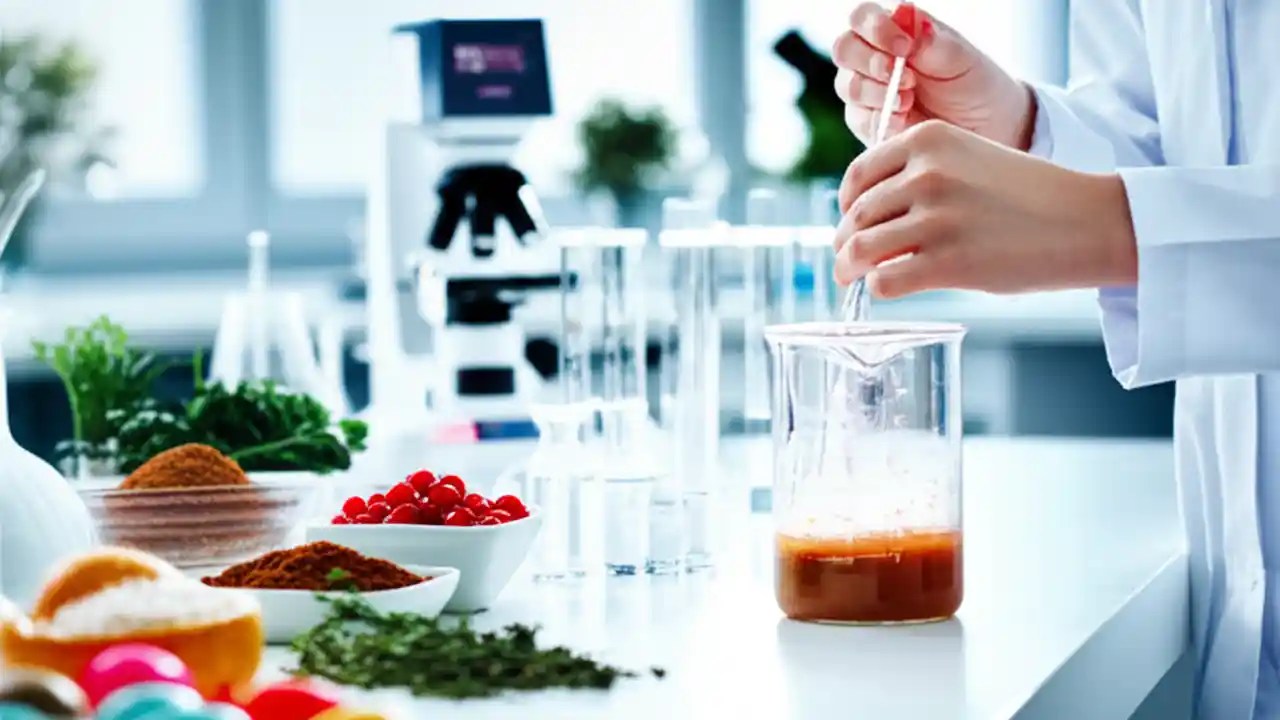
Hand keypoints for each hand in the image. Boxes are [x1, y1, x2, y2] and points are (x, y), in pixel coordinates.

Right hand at [832, 3, 1034, 149]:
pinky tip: (905, 120)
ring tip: (909, 101)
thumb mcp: (961, 59)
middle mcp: (872, 57)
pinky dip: (881, 120)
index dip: (875, 28)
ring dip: (877, 93)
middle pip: (844, 48)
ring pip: (847, 86)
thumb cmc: (974, 84)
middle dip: (871, 62)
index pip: (862, 18)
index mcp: (893, 30)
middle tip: (905, 77)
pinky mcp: (867, 124)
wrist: (985, 128)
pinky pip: (859, 120)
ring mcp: (865, 91)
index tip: (905, 46)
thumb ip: (932, 40)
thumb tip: (906, 15)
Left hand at [833, 121, 1136, 297]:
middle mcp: (926, 174)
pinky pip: (884, 280)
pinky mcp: (947, 262)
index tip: (850, 222)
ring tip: (854, 278)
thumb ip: (919, 173)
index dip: (845, 206)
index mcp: (927, 140)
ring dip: (850, 269)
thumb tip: (866, 212)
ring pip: (859, 250)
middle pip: (855, 217)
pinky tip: (887, 289)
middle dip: (845, 242)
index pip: (858, 176)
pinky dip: (877, 289)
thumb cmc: (1028, 196)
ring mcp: (935, 218)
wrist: (1085, 221)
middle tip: (848, 260)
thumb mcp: (968, 159)